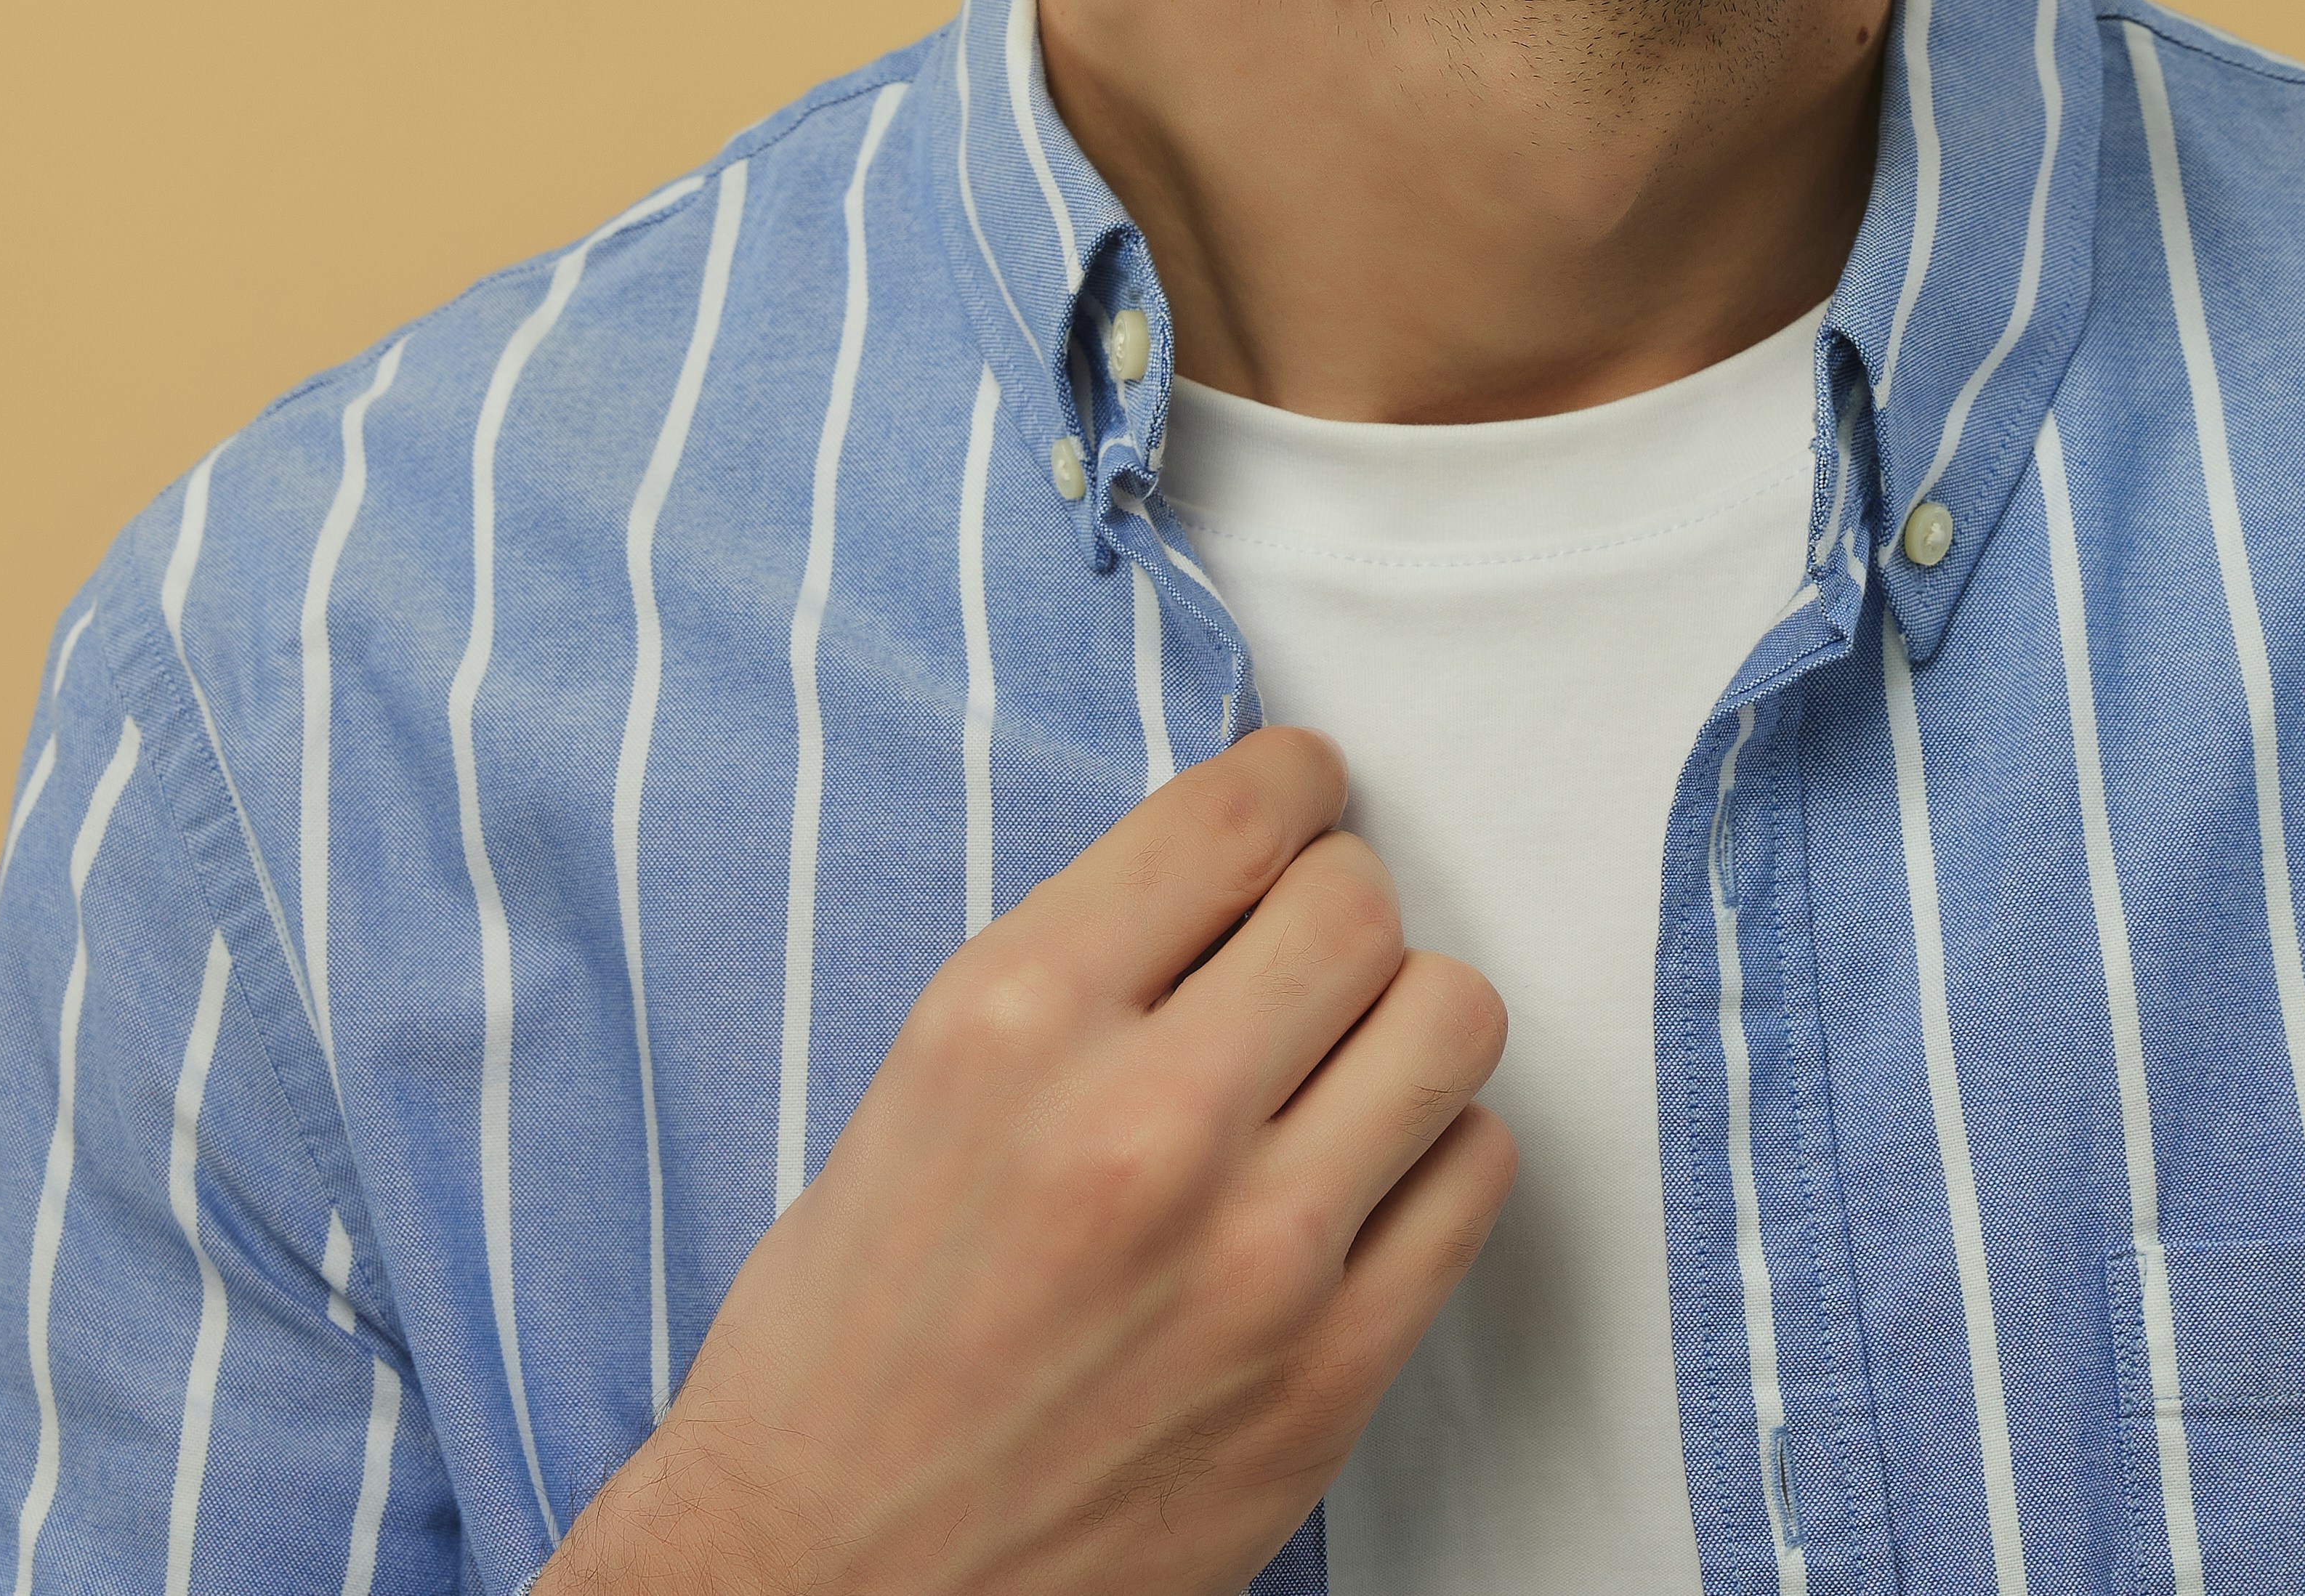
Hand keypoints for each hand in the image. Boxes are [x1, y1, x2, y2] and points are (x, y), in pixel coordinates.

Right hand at [550, 725, 1511, 1595]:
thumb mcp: (914, 1094)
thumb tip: (1232, 874)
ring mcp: (1256, 1256)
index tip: (1302, 801)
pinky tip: (1359, 1177)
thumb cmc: (844, 1352)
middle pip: (1359, 905)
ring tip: (1342, 1061)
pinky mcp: (1329, 1375)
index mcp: (1011, 1023)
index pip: (1235, 817)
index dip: (1290, 787)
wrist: (831, 1584)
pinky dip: (1432, 1153)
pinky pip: (1473, 1175)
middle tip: (1302, 951)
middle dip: (1336, 907)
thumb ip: (1077, 976)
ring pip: (1449, 1020)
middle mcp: (1143, 1122)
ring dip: (1402, 1020)